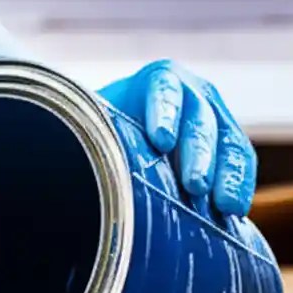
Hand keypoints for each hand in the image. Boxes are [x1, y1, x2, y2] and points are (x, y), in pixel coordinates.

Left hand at [99, 60, 255, 215]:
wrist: (131, 135)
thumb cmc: (107, 130)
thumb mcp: (98, 126)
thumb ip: (90, 136)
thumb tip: (51, 164)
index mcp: (157, 80)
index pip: (164, 89)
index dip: (164, 111)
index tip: (160, 140)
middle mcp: (192, 92)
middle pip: (199, 119)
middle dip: (199, 152)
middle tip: (195, 185)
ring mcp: (216, 116)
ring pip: (228, 140)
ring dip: (228, 174)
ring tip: (224, 207)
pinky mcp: (230, 144)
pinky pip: (241, 161)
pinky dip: (241, 185)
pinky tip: (235, 212)